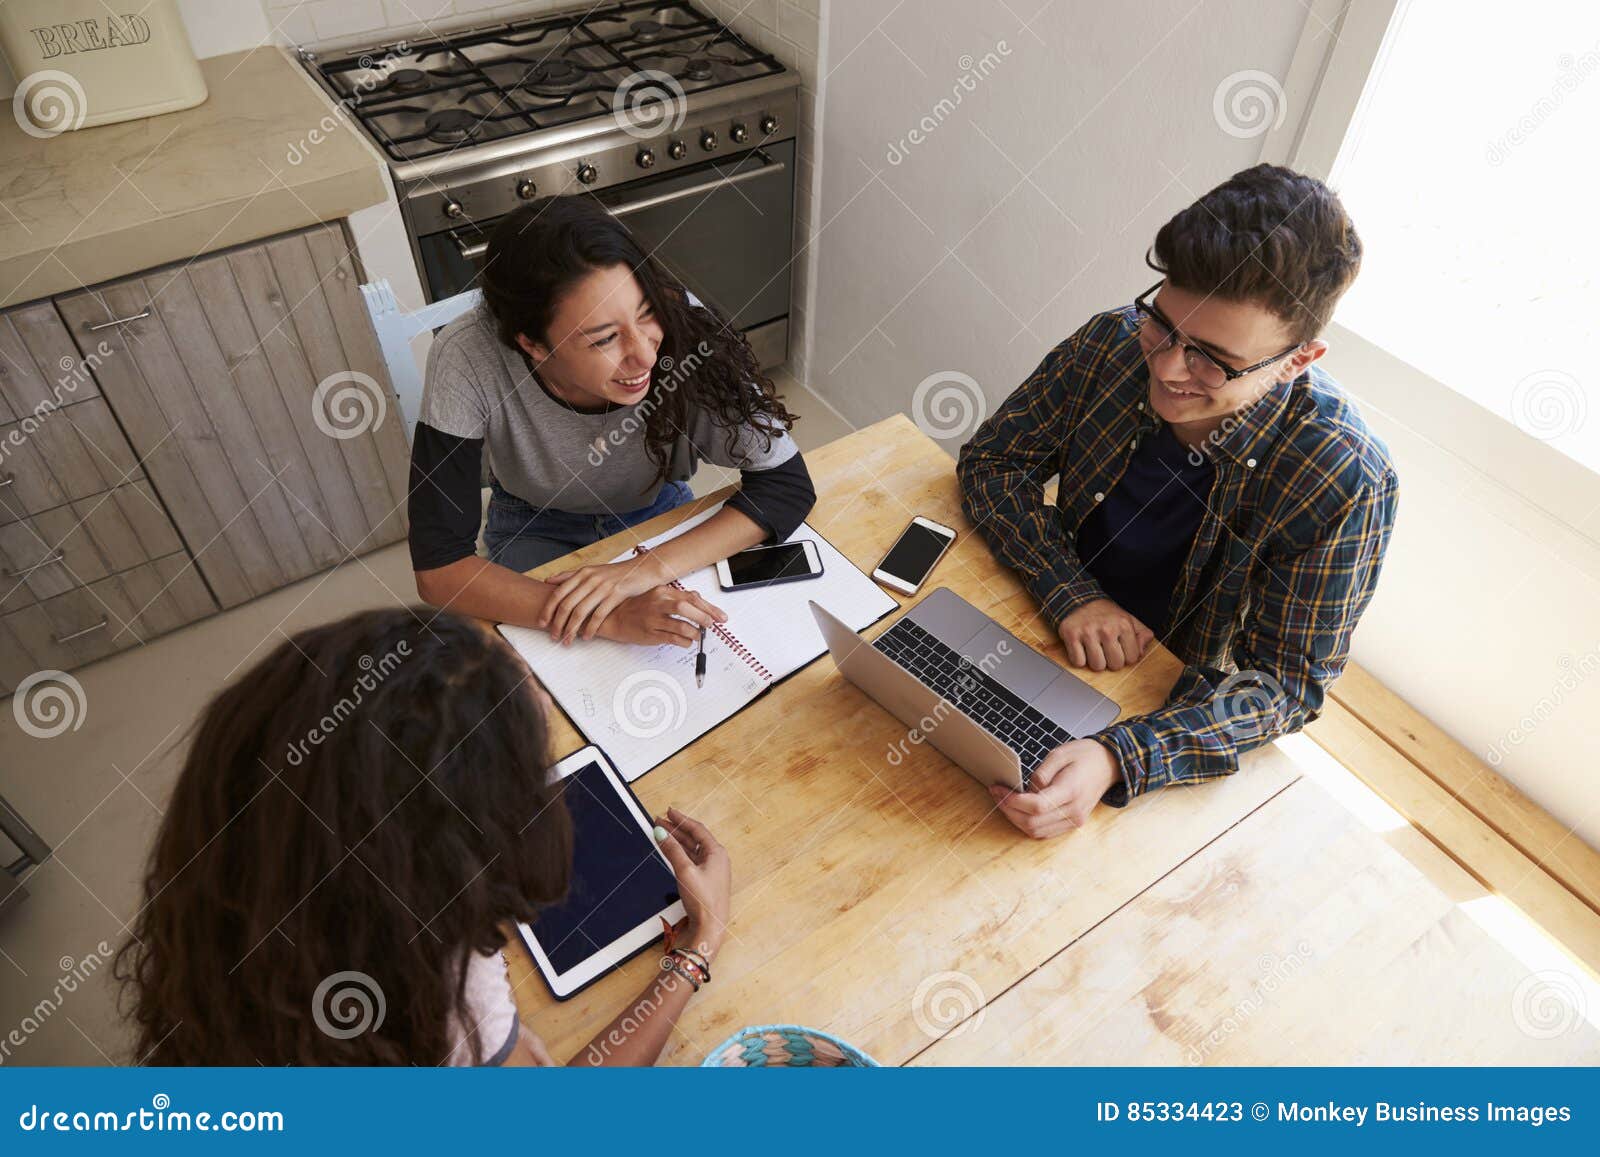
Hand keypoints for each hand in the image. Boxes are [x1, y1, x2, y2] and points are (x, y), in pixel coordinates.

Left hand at [542, 556, 672, 642]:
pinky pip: (599, 615)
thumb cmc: (615, 573)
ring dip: (572, 630)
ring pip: (581, 612)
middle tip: (554, 637)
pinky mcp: (616, 595)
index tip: (542, 623)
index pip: (558, 593)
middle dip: (557, 623)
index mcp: (582, 573)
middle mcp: (590, 579)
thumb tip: (547, 581)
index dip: (548, 609)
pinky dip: (591, 628)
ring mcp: (603, 587)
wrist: (643, 570)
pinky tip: (587, 637)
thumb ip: (569, 576)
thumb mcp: (591, 570)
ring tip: (567, 641)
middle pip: (567, 605)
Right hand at [595, 586, 726, 647]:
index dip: (709, 608)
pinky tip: (686, 642)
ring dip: (694, 632)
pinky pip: (673, 639)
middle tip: (710, 625)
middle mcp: (658, 603)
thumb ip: (678, 599)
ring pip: (681, 625)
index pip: (691, 597)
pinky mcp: (650, 633)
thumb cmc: (638, 607)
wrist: (614, 618)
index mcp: (662, 591)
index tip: (720, 617)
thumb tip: (701, 604)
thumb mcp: (658, 597)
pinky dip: (684, 642)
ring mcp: (654, 619)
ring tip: (697, 635)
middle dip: (703, 618)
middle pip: (687, 608)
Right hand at [653, 807, 731, 958]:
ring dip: (676, 841)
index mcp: (716, 853)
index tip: (668, 811)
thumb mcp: (685, 871)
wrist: (710, 927)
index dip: (682, 819)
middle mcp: (715, 859)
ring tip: (660, 833)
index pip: (697, 829)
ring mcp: (710, 870)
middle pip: (693, 838)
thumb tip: (661, 833)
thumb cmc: (704, 901)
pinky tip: (669, 850)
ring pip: (691, 849)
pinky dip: (678, 854)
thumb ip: (672, 850)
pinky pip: (690, 860)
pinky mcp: (704, 880)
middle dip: (676, 829)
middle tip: (659, 821)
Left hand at [988, 739, 1120, 838]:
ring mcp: (1075, 820)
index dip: (1012, 800)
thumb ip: (1040, 773)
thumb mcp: (1059, 754)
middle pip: (1033, 823)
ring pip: (1037, 831)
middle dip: (1008, 810)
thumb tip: (1026, 791)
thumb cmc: (1084, 755)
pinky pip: (1045, 832)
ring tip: (1004, 801)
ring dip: (1016, 819)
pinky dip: (1028, 824)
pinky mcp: (1073, 823)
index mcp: (1071, 791)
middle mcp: (1074, 811)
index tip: (997, 789)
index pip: (1036, 806)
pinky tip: (1019, 810)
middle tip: (996, 794)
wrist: (1108, 764)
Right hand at [1058, 598, 1154, 671]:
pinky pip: (1078, 662)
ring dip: (1095, 661)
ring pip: (1097, 666)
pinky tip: (1082, 649)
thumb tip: (1141, 652)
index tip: (1119, 649)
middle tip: (1106, 650)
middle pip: (1115, 665)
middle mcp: (1107, 628)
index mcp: (1124, 625)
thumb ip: (1142, 635)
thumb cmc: (1106, 614)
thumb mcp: (1128, 619)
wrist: (1080, 599)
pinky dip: (1079, 659)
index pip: (1132, 658)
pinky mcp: (1071, 635)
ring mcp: (1088, 632)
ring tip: (1094, 650)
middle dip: (1111, 661)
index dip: (1125, 656)